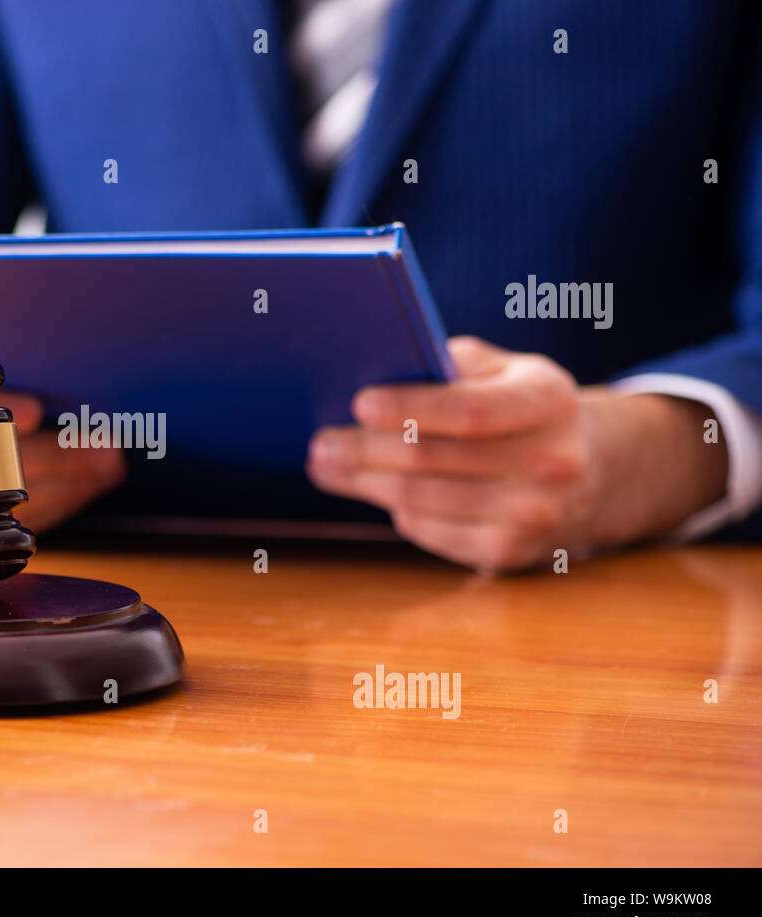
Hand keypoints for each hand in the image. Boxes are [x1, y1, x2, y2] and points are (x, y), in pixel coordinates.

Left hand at [306, 336, 727, 571]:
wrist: (595, 476)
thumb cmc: (528, 411)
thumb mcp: (511, 371)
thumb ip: (456, 364)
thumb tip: (384, 369)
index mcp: (549, 401)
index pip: (470, 411)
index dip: (410, 408)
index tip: (359, 403)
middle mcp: (550, 462)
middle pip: (432, 460)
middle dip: (365, 451)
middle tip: (321, 443)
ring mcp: (533, 515)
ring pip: (421, 500)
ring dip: (363, 483)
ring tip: (327, 466)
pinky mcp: (509, 553)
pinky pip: (428, 530)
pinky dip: (396, 510)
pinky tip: (377, 490)